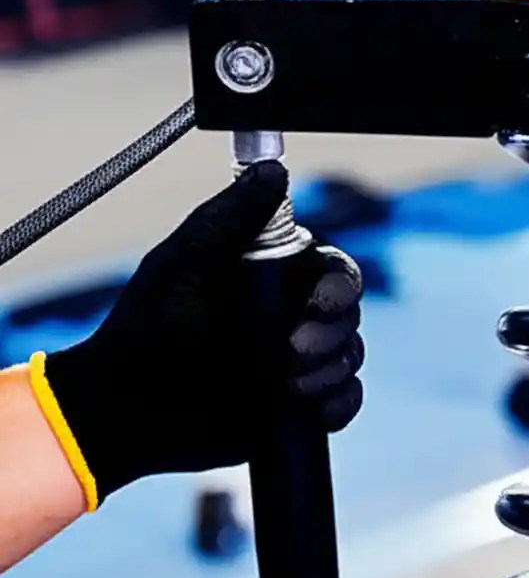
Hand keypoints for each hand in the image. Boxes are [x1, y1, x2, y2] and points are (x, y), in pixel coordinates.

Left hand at [39, 162, 364, 505]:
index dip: (339, 288)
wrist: (129, 406)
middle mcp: (291, 316)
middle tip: (292, 350)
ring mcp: (298, 363)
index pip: (336, 272)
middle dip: (330, 335)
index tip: (319, 304)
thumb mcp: (188, 260)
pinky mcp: (298, 407)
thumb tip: (273, 169)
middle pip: (350, 316)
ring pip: (350, 358)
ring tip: (286, 385)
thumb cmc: (149, 327)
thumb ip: (234, 214)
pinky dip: (337, 405)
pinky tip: (307, 408)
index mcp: (274, 277)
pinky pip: (345, 401)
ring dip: (328, 372)